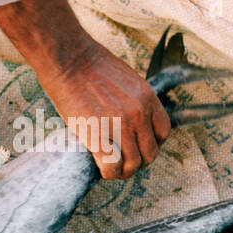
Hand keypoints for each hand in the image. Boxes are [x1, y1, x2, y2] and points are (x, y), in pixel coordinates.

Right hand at [41, 36, 170, 180]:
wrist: (68, 59)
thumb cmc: (89, 65)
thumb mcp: (125, 80)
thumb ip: (134, 102)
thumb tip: (132, 123)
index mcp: (147, 98)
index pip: (164, 132)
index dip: (152, 143)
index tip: (139, 146)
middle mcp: (138, 113)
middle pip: (151, 153)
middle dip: (139, 162)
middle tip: (126, 162)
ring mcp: (119, 125)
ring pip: (133, 164)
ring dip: (124, 171)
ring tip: (114, 169)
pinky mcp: (98, 135)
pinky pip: (111, 166)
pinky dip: (109, 173)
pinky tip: (102, 169)